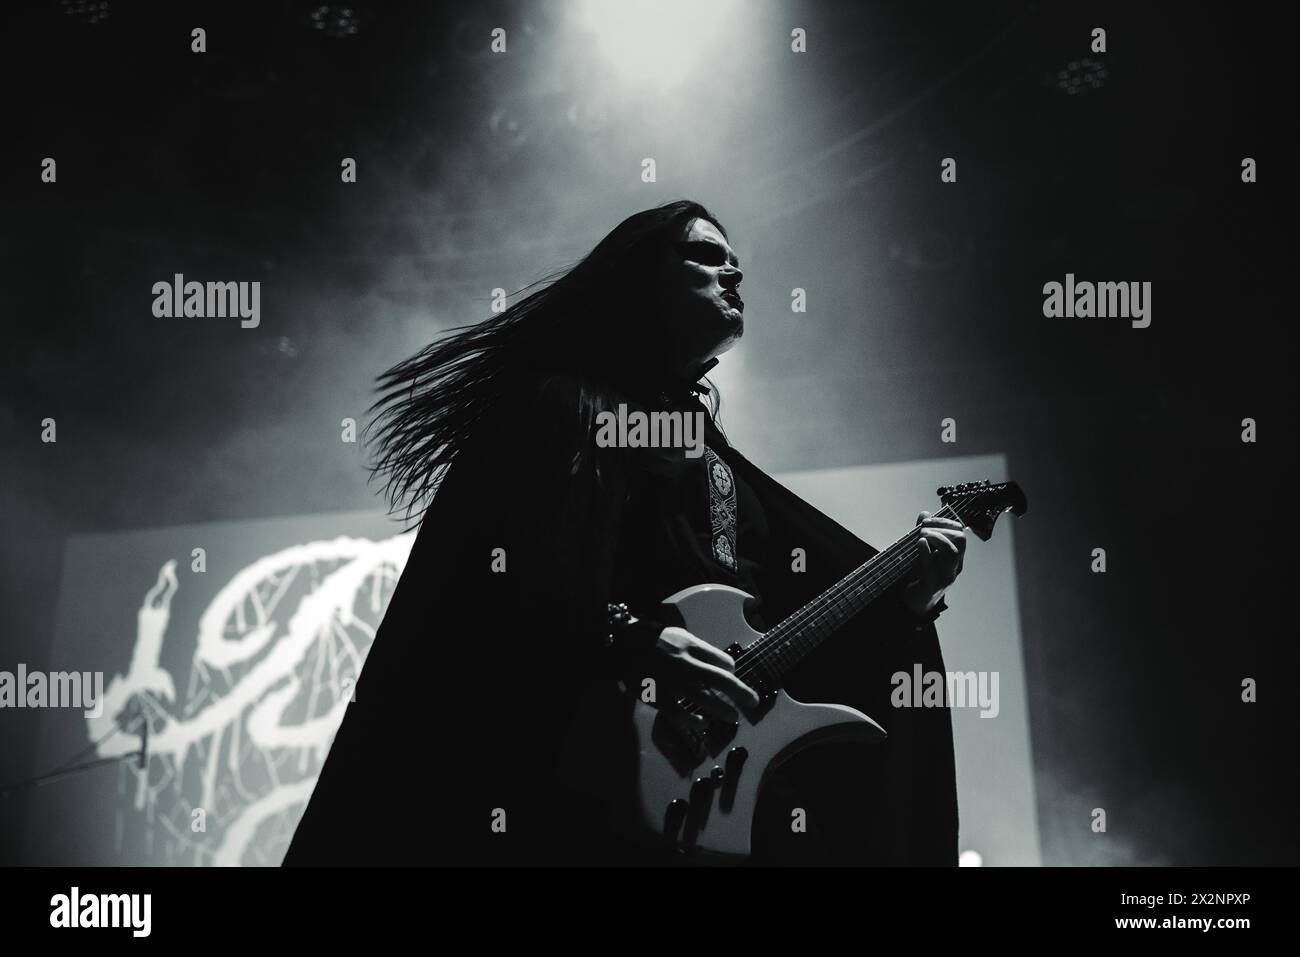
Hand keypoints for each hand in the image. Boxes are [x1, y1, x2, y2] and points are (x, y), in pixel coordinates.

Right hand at [625, 626, 760, 722]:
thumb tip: (720, 664)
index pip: (723, 662)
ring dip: (723, 710)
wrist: (625, 645)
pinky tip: (702, 723)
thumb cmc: (654, 640)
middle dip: (741, 692)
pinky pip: (681, 714)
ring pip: (706, 699)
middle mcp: (687, 665)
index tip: (732, 677)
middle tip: (753, 702)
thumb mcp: (680, 636)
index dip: (731, 671)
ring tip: (733, 718)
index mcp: (693, 647)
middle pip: (721, 680)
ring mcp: (675, 682)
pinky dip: (693, 721)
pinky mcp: (661, 697)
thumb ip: (699, 649)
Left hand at [902, 510, 965, 615]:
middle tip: (923, 528)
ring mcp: (945, 576)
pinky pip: (932, 568)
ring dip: (936, 538)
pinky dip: (926, 552)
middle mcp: (954, 566)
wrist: (914, 602)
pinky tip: (920, 544)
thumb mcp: (922, 551)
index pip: (960, 533)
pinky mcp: (932, 585)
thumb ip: (924, 532)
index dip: (944, 522)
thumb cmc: (920, 575)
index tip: (927, 519)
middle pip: (960, 540)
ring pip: (951, 552)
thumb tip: (925, 512)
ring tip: (921, 536)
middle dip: (941, 528)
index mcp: (955, 557)